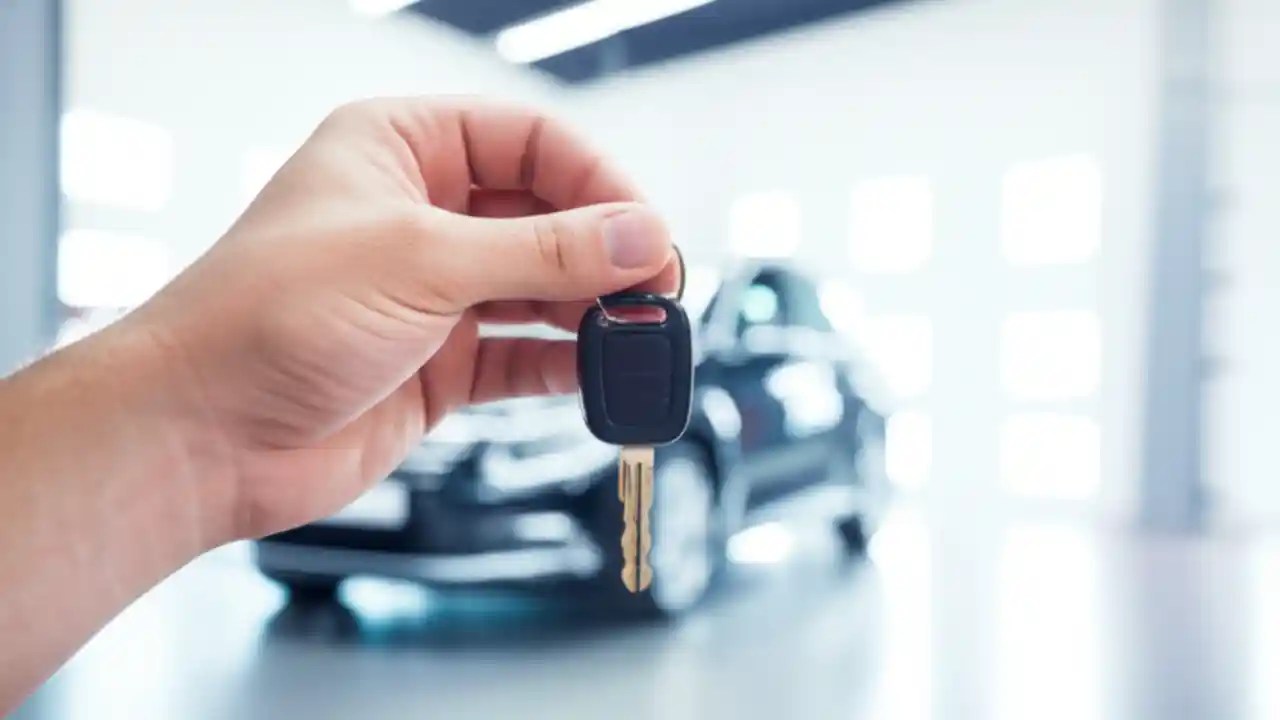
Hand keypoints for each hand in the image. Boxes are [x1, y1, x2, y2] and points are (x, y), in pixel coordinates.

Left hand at [130, 98, 679, 542]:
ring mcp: (433, 293)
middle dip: (604, 250)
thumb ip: (541, 252)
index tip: (645, 229)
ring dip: (593, 309)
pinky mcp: (439, 364)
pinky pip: (524, 354)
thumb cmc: (269, 317)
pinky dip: (565, 363)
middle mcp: (422, 214)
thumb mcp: (420, 261)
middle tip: (657, 288)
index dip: (596, 181)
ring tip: (639, 334)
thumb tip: (642, 236)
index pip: (528, 141)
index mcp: (402, 150)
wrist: (200, 435)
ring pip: (542, 287)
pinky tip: (600, 374)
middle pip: (546, 215)